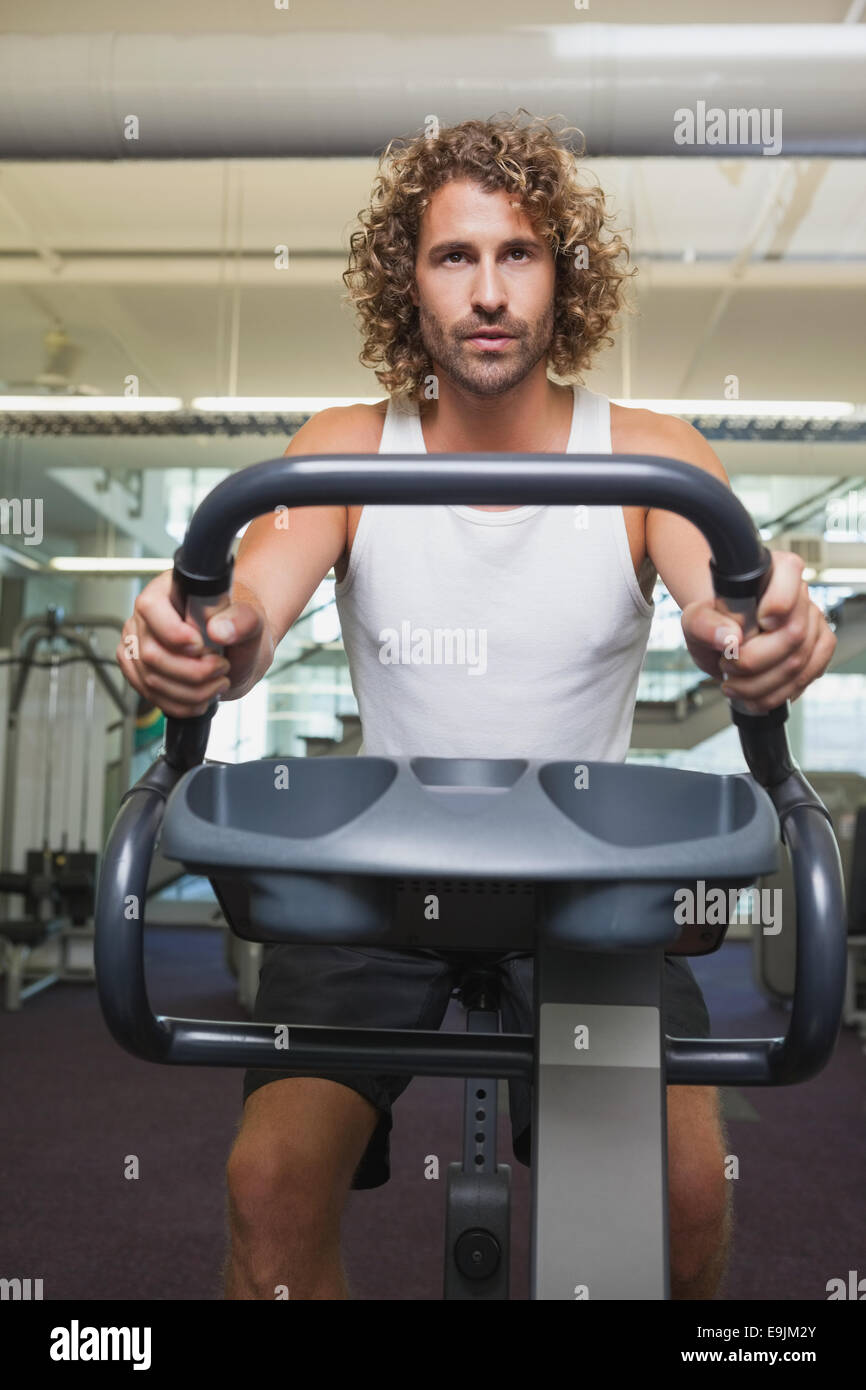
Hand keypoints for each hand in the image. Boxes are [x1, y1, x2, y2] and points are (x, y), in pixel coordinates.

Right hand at [117, 569, 265, 717]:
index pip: (151, 608)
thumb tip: (220, 630)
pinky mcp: (139, 672)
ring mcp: (137, 646)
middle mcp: (145, 618)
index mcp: (166, 591)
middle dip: (193, 671)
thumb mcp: (252, 619)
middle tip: (222, 667)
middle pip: (151, 654)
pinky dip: (183, 704)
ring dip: (193, 691)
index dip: (174, 633)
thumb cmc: (238, 626)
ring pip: (151, 680)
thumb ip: (243, 619)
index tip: (202, 647)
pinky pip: (152, 697)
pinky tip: (202, 696)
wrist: (237, 648)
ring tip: (218, 682)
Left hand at [680, 551, 836, 713]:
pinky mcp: (819, 649)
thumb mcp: (696, 619)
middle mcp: (801, 593)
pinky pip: (806, 678)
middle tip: (727, 665)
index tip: (746, 630)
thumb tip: (730, 638)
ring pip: (799, 663)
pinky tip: (754, 695)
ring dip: (759, 685)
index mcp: (775, 570)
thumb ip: (704, 624)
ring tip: (733, 684)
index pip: (790, 573)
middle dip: (753, 661)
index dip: (775, 604)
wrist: (724, 633)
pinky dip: (775, 695)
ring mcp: (814, 622)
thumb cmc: (715, 620)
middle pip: (794, 633)